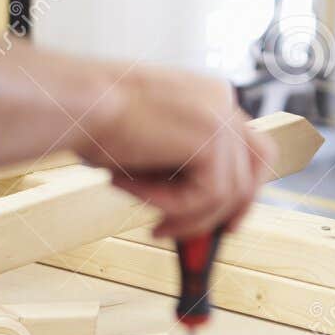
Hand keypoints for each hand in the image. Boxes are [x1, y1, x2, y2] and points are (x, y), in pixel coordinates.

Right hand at [82, 66, 273, 240]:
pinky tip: (131, 191)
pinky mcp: (211, 139)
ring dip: (187, 216)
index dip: (240, 186)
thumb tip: (193, 212)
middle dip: (238, 206)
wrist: (75, 102)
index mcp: (210, 96)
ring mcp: (221, 118)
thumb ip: (179, 167)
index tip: (226, 220)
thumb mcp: (150, 145)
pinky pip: (206, 196)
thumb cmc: (94, 119)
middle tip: (209, 237)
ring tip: (147, 216)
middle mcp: (223, 100)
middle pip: (259, 162)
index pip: (247, 145)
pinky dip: (169, 205)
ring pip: (229, 192)